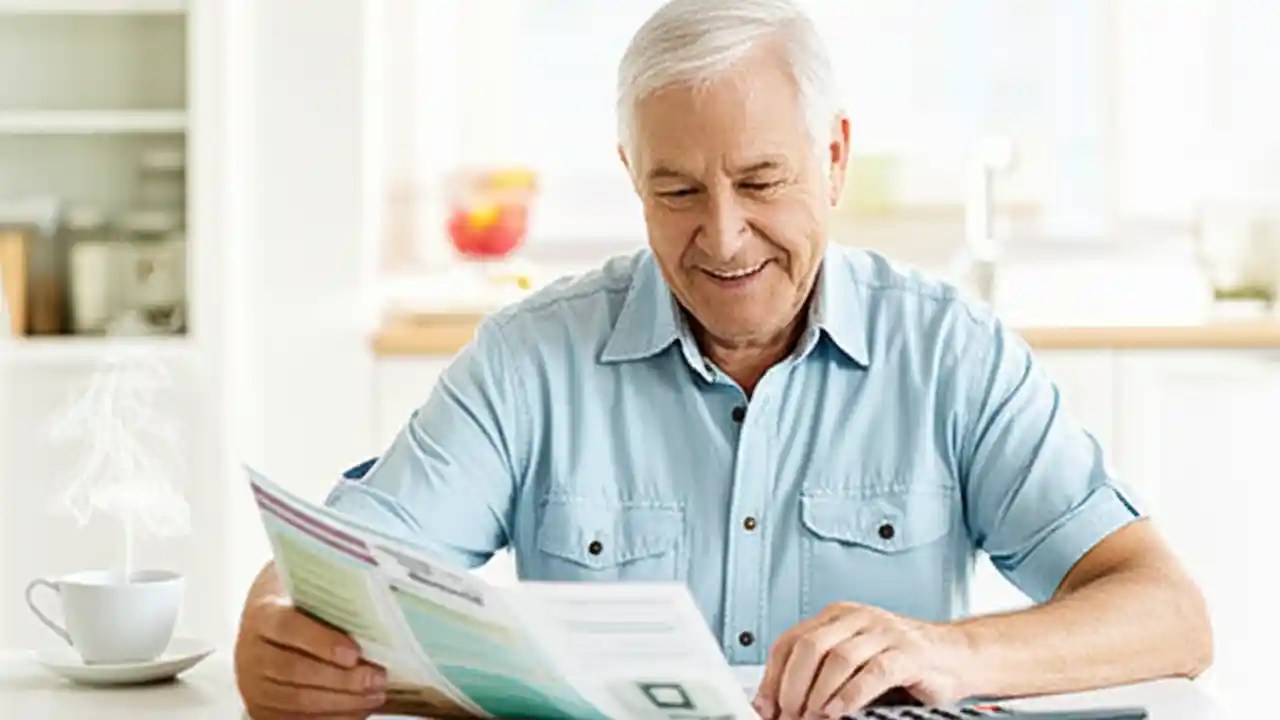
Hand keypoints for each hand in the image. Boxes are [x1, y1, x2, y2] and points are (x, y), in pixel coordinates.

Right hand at [235, 594, 387, 718]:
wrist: (268, 619)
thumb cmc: (300, 602)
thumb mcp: (311, 588)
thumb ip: (334, 597)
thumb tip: (374, 608)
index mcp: (263, 613)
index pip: (287, 627)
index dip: (321, 642)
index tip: (354, 653)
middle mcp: (251, 651)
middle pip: (294, 670)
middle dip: (342, 679)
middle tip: (377, 678)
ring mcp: (253, 683)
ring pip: (297, 700)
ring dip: (342, 702)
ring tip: (375, 694)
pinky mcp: (261, 708)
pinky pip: (297, 719)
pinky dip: (333, 717)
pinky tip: (359, 709)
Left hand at [753, 602, 971, 718]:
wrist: (958, 656)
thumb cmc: (902, 663)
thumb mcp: (854, 664)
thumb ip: (820, 677)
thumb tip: (779, 706)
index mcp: (838, 617)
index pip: (791, 640)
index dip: (773, 676)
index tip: (766, 707)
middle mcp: (859, 619)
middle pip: (809, 646)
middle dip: (791, 686)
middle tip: (788, 715)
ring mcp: (885, 633)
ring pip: (838, 657)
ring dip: (818, 693)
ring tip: (810, 717)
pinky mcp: (909, 653)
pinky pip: (873, 672)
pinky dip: (850, 695)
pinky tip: (837, 712)